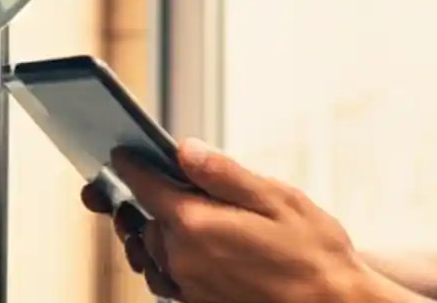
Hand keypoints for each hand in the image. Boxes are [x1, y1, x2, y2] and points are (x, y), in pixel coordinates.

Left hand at [81, 139, 370, 302]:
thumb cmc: (314, 254)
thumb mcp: (277, 198)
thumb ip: (224, 173)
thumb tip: (184, 150)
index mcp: (197, 225)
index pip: (147, 187)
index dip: (132, 166)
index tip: (122, 155)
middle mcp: (183, 259)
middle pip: (148, 221)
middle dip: (150, 199)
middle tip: (160, 180)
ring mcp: (189, 287)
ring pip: (155, 252)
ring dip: (159, 231)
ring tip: (174, 214)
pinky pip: (169, 278)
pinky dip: (171, 259)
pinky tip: (192, 248)